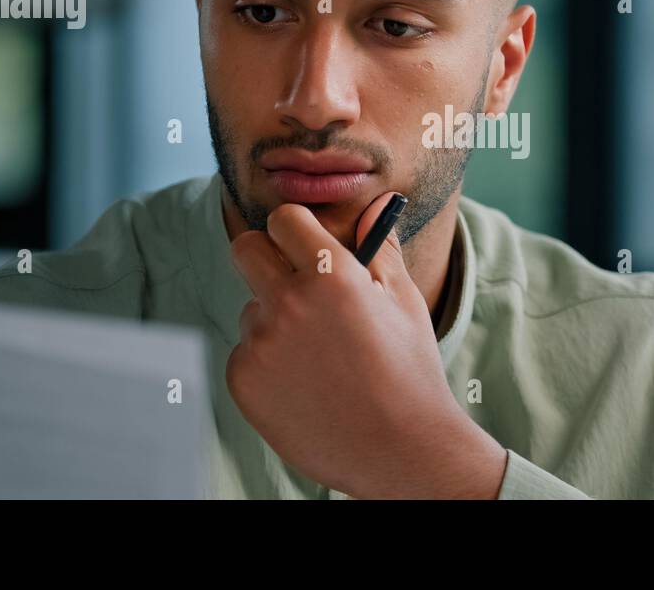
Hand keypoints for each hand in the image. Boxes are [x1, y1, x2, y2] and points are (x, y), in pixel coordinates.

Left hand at [224, 191, 506, 497]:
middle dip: (264, 255)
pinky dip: (268, 362)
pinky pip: (246, 352)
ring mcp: (261, 344)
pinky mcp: (244, 381)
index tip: (304, 244)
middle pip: (244, 249)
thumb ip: (379, 247)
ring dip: (274, 319)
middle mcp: (288, 303)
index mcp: (331, 274)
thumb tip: (377, 204)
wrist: (400, 449)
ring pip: (252, 308)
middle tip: (291, 281)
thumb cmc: (409, 371)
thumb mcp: (404, 301)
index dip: (295, 229)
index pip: (283, 219)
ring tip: (319, 355)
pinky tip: (306, 383)